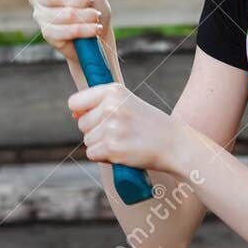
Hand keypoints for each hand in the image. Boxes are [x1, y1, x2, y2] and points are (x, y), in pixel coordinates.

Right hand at [27, 0, 110, 57]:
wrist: (100, 37)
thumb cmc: (95, 6)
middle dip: (80, 0)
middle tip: (91, 3)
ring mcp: (41, 16)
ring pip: (62, 14)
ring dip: (86, 16)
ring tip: (94, 17)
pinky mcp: (48, 34)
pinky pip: (64, 30)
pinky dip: (84, 29)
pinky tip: (93, 30)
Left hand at [68, 81, 185, 175]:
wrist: (174, 144)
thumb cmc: (149, 125)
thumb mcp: (127, 103)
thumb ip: (100, 104)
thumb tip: (74, 113)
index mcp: (112, 91)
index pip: (75, 102)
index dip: (82, 113)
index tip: (98, 119)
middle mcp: (110, 106)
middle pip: (82, 125)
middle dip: (96, 132)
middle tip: (121, 133)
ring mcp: (111, 127)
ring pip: (87, 141)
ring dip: (102, 146)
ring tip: (124, 142)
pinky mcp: (112, 147)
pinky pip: (92, 154)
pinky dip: (104, 157)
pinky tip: (122, 152)